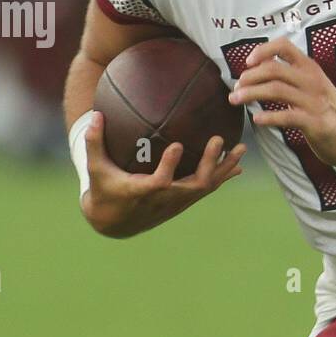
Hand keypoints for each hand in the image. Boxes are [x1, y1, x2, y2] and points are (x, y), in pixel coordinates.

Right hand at [81, 111, 245, 237]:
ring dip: (223, 168)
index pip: (159, 182)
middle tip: (218, 139)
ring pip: (205, 187)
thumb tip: (97, 114)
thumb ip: (95, 142)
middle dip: (208, 164)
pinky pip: (206, 189)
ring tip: (240, 149)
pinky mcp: (183, 203)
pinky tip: (237, 164)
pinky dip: (221, 176)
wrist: (115, 222)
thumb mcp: (96, 168)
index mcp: (141, 192)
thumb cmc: (104, 190)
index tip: (177, 145)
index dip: (169, 166)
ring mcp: (176, 203)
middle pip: (193, 185)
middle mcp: (164, 200)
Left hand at [228, 36, 335, 168]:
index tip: (248, 62)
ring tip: (235, 100)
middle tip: (236, 89)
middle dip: (250, 77)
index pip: (284, 46)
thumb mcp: (311, 87)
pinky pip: (287, 116)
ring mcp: (314, 101)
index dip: (262, 50)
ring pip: (276, 90)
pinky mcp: (315, 123)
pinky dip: (269, 117)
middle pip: (274, 69)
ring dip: (251, 94)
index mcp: (310, 68)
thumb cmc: (325, 111)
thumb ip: (290, 76)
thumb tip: (258, 66)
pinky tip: (257, 120)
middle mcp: (312, 80)